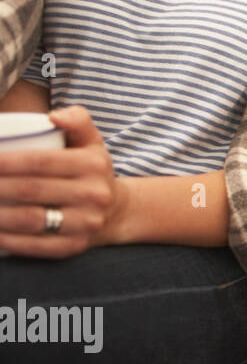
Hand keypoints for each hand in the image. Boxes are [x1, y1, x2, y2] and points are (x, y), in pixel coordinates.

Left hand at [0, 106, 127, 257]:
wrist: (118, 211)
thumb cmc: (91, 171)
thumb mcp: (92, 141)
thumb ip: (77, 120)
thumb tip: (53, 116)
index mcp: (93, 164)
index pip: (41, 161)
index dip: (5, 162)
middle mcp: (94, 194)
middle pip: (31, 190)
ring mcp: (85, 223)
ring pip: (30, 219)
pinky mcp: (74, 246)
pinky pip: (35, 246)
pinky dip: (6, 239)